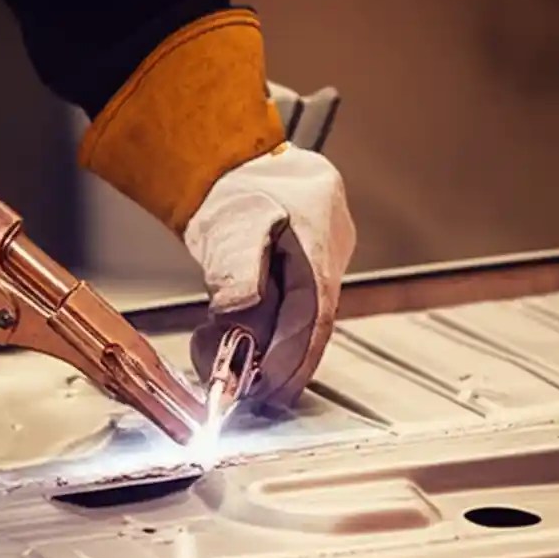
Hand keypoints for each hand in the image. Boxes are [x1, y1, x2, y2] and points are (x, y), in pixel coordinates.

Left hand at [185, 143, 355, 409]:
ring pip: (301, 322)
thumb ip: (235, 267)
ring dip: (274, 354)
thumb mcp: (232, 223)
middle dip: (283, 367)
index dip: (290, 359)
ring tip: (244, 381)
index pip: (311, 318)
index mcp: (317, 246)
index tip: (265, 389)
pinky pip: (292, 314)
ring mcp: (318, 265)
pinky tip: (244, 352)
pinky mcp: (302, 272)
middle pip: (310, 327)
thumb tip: (238, 310)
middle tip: (254, 398)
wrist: (238, 159)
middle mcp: (326, 260)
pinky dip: (270, 337)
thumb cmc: (238, 183)